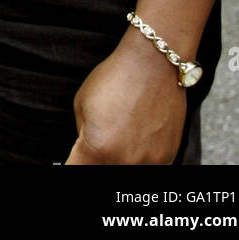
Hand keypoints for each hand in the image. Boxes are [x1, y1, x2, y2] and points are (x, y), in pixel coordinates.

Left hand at [65, 31, 187, 163]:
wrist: (153, 65)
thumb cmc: (116, 79)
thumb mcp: (82, 105)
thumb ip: (82, 137)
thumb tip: (85, 153)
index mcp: (97, 149)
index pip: (76, 172)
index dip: (70, 167)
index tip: (71, 161)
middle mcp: (125, 162)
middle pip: (102, 173)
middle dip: (94, 162)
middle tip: (95, 145)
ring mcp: (150, 163)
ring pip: (127, 172)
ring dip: (117, 161)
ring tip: (118, 138)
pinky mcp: (168, 158)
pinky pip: (146, 167)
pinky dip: (138, 159)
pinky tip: (136, 140)